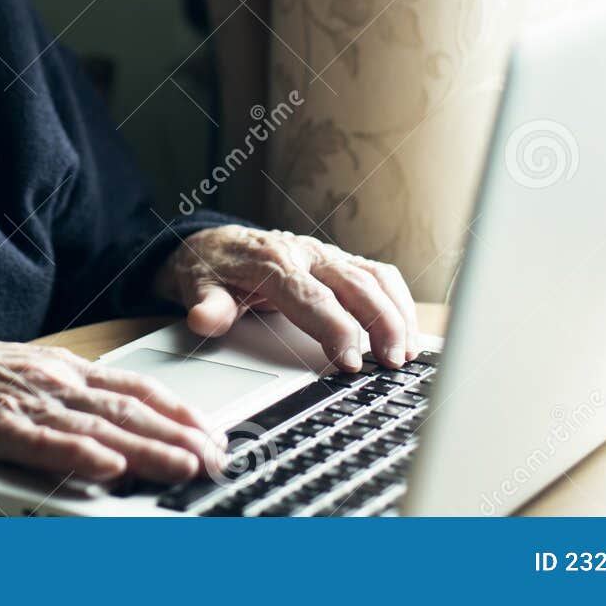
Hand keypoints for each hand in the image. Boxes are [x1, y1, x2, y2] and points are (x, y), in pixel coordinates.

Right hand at [0, 328, 224, 483]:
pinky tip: (107, 466)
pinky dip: (76, 455)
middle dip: (177, 434)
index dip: (178, 409)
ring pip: (93, 427)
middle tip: (216, 458)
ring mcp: (20, 402)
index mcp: (61, 370)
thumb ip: (70, 403)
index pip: (133, 386)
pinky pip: (39, 443)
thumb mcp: (25, 379)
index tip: (213, 432)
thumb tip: (119, 432)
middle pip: (126, 408)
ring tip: (182, 465)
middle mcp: (49, 381)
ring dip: (144, 448)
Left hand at [154, 225, 418, 370]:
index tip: (351, 361)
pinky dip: (399, 301)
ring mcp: (326, 256)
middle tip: (391, 362)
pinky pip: (378, 275)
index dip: (334, 328)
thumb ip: (207, 305)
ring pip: (373, 278)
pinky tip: (407, 332)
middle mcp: (305, 254)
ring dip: (396, 313)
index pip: (310, 296)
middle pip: (353, 283)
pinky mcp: (340, 261)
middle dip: (379, 322)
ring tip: (407, 353)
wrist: (217, 244)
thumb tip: (205, 319)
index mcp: (273, 263)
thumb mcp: (198, 287)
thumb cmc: (212, 269)